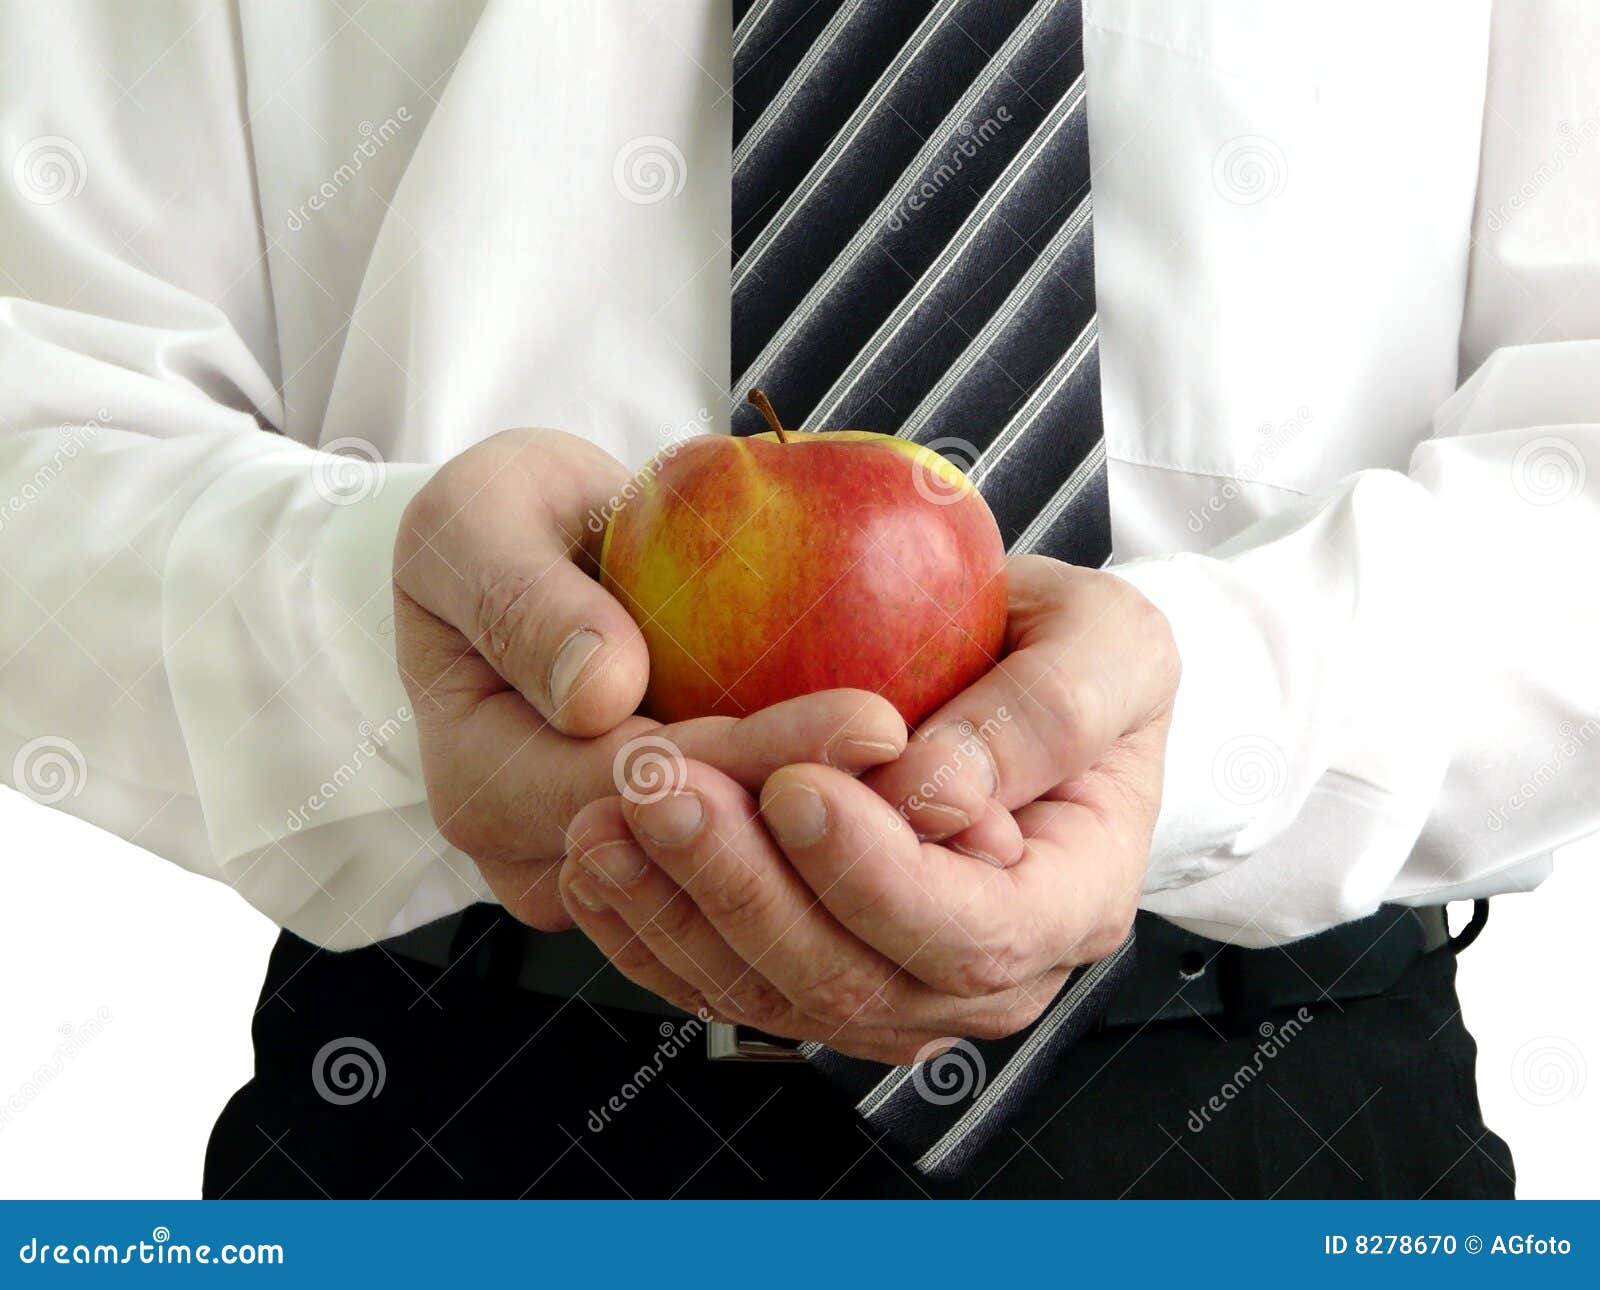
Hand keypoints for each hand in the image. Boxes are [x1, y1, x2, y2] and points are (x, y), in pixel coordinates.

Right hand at [393, 429, 906, 929]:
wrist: (515, 562)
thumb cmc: (497, 522)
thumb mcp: (479, 516)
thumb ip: (522, 599)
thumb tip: (600, 692)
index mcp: (482, 777)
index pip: (638, 784)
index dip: (759, 761)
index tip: (879, 719)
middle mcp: (538, 852)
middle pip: (704, 848)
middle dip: (833, 816)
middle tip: (954, 777)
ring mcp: (602, 867)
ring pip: (736, 875)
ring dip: (852, 847)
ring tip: (971, 815)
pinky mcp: (658, 860)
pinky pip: (751, 862)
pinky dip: (836, 841)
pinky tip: (929, 812)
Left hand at [556, 556, 1179, 1061]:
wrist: (1030, 689)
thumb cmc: (1081, 657)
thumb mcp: (1111, 645)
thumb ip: (1049, 713)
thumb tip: (934, 795)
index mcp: (1070, 902)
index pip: (973, 931)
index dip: (877, 876)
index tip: (794, 785)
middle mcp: (982, 974)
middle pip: (850, 979)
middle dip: (742, 887)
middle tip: (655, 783)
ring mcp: (893, 986)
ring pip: (770, 994)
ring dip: (674, 912)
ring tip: (604, 817)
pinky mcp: (813, 966)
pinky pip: (723, 980)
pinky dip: (650, 929)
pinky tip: (596, 860)